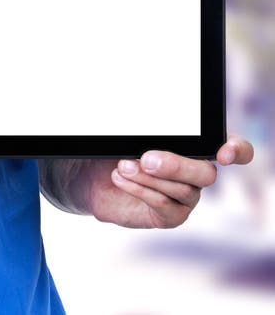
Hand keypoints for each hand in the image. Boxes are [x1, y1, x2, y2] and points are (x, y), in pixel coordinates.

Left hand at [85, 134, 253, 228]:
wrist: (93, 174)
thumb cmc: (118, 146)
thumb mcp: (130, 131)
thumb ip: (145, 124)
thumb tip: (143, 114)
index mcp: (198, 146)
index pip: (235, 148)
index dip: (236, 150)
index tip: (223, 154)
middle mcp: (198, 172)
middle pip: (206, 173)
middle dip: (177, 166)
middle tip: (146, 159)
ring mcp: (186, 196)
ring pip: (183, 190)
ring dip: (149, 178)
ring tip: (122, 166)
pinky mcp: (170, 215)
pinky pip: (164, 206)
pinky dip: (140, 189)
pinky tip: (120, 177)